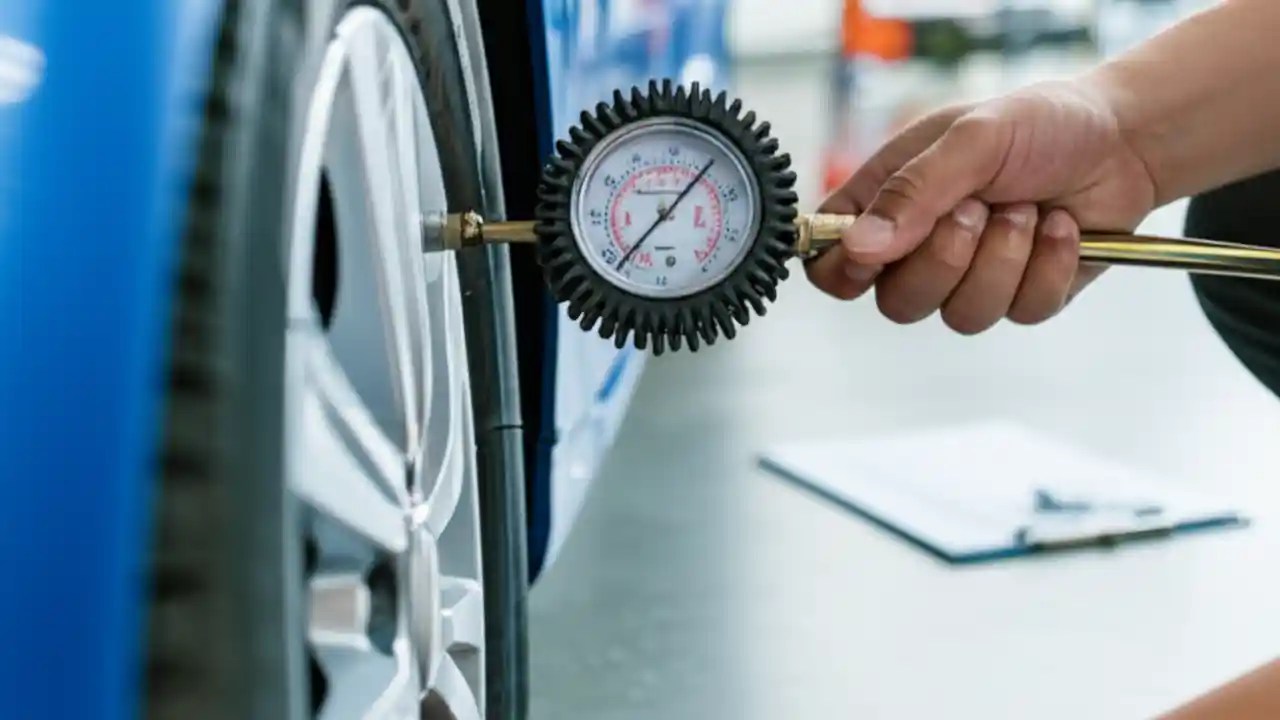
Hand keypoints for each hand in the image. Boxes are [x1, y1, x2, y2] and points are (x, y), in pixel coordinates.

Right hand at [806, 79, 1157, 333]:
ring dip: (1003, 259)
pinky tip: (1061, 229)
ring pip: (961, 316)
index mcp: (888, 203)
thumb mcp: (972, 138)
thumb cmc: (1040, 124)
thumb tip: (859, 247)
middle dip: (946, 259)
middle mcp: (920, 248)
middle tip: (979, 208)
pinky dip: (1048, 266)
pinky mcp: (1021, 298)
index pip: (830, 261)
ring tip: (1028, 210)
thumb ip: (914, 192)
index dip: (843, 269)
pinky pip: (1020, 313)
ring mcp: (970, 278)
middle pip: (896, 303)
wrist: (1123, 140)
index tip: (874, 252)